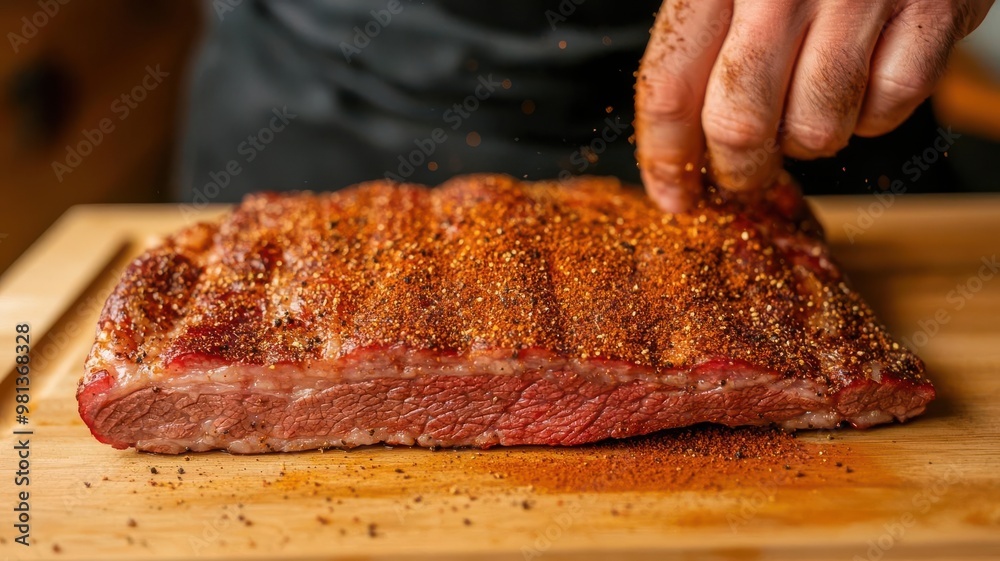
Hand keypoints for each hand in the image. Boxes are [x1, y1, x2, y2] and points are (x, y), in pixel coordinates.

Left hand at [635, 0, 993, 211]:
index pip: (670, 88)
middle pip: (740, 124)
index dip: (665, 157)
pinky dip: (871, 118)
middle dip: (737, 171)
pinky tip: (860, 88)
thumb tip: (674, 136)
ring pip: (816, 128)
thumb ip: (699, 39)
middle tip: (740, 177)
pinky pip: (889, 106)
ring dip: (806, 142)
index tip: (673, 195)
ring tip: (803, 116)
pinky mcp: (931, 8)